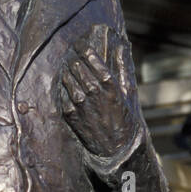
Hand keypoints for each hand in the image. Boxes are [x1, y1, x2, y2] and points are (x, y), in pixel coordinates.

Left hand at [60, 25, 135, 158]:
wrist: (116, 147)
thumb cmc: (124, 117)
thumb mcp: (128, 91)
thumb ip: (123, 66)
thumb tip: (121, 46)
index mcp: (108, 83)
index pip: (90, 57)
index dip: (82, 47)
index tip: (79, 44)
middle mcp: (93, 91)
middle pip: (76, 66)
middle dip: (73, 58)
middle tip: (72, 55)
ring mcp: (80, 103)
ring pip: (66, 78)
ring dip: (66, 71)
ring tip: (68, 68)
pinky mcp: (71, 114)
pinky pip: (62, 94)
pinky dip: (62, 87)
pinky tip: (66, 85)